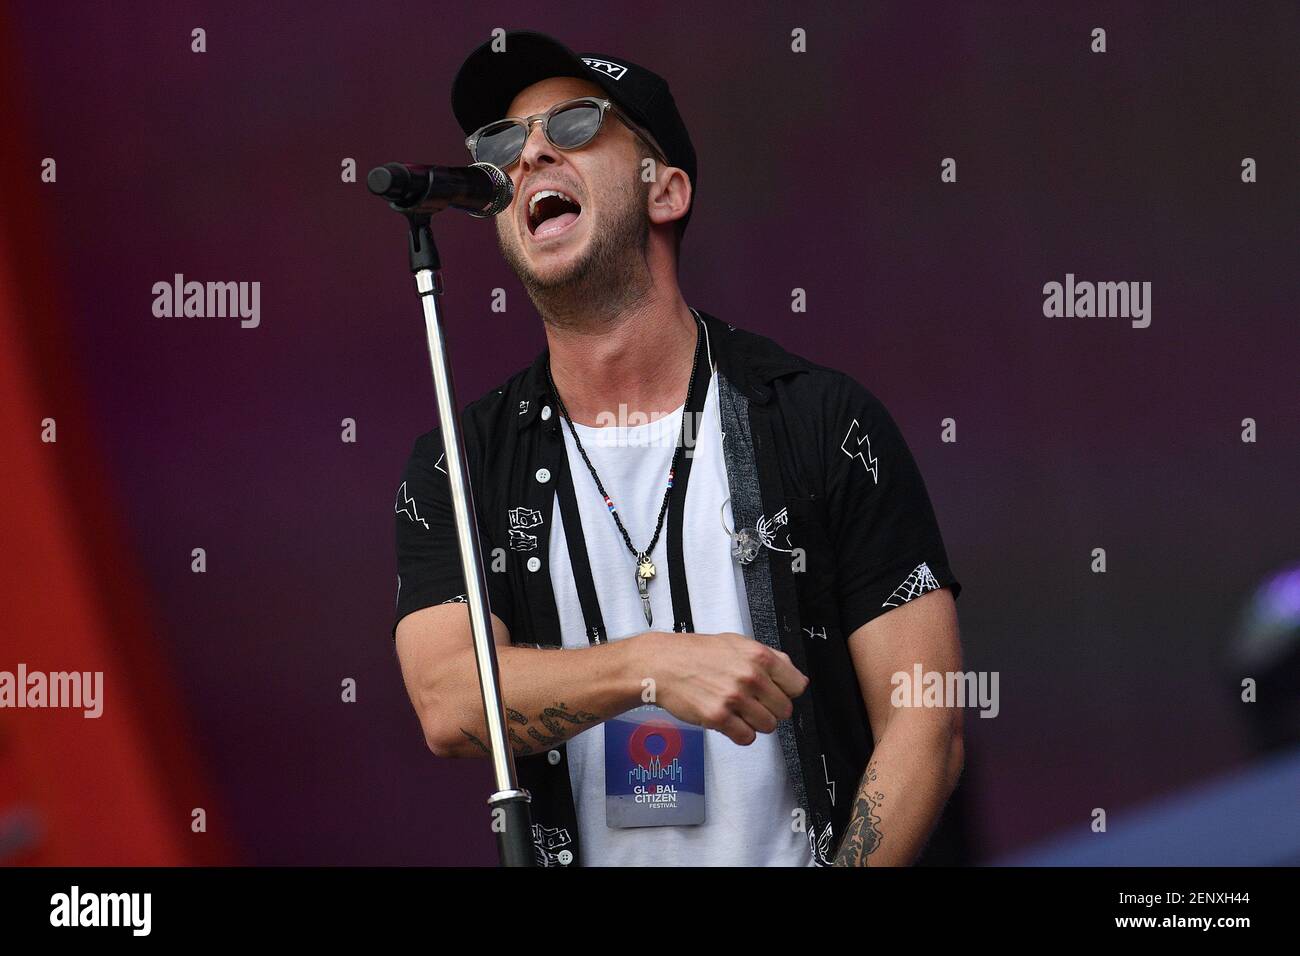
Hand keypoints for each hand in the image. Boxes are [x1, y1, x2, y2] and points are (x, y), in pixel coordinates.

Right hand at [631, 631, 809, 744]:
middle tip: (753, 703)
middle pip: (784, 710)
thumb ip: (768, 657)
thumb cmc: (695, 653)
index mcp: (758, 657)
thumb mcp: (737, 643)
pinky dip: (739, 733)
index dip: (787, 691)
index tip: (777, 692)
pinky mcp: (719, 717)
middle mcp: (750, 677)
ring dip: (755, 722)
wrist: (662, 664)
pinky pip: (746, 737)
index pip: (797, 686)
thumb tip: (792, 673)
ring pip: (767, 726)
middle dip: (770, 709)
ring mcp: (735, 698)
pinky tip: (729, 720)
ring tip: (738, 710)